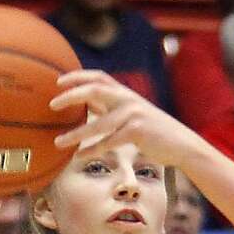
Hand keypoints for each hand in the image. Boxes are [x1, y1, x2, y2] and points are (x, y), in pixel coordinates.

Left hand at [51, 70, 191, 166]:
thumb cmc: (153, 131)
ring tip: (58, 142)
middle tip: (52, 104)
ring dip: (75, 134)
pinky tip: (79, 156)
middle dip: (71, 96)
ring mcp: (133, 115)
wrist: (181, 144)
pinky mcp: (137, 132)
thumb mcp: (133, 114)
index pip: (98, 77)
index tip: (58, 82)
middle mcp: (128, 99)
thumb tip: (86, 104)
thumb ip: (111, 107)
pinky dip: (92, 150)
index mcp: (125, 93)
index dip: (77, 76)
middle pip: (94, 90)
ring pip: (97, 124)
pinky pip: (108, 142)